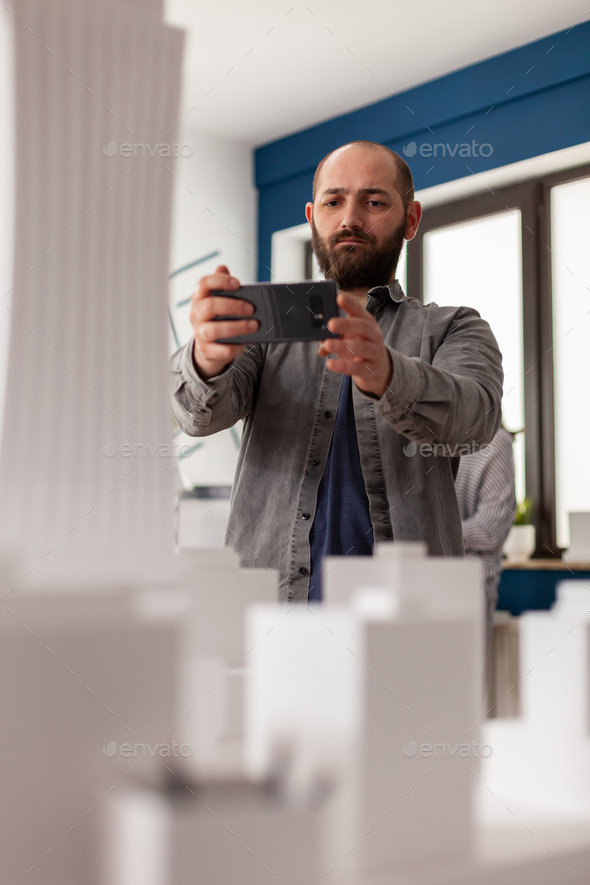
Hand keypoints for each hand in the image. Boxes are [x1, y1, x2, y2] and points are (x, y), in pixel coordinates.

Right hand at [189, 265, 258, 379]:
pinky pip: (221, 350)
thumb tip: (223, 267)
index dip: (220, 281)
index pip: (204, 283)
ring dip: (237, 327)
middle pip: (210, 306)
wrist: (207, 347)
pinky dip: (235, 347)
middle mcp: (196, 314)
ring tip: (254, 325)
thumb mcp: (217, 300)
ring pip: (214, 330)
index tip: (238, 283)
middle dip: (233, 306)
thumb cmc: (216, 319)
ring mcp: (199, 333)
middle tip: (252, 308)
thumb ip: (221, 285)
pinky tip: (245, 343)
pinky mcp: (207, 350)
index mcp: (199, 298)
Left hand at [317, 292, 392, 397]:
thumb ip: (332, 336)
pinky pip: (358, 367)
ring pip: (362, 347)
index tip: (338, 297)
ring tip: (328, 344)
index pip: (358, 310)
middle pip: (363, 327)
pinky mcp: (370, 368)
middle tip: (331, 323)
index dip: (349, 303)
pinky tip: (330, 364)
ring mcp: (374, 352)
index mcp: (366, 321)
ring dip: (343, 346)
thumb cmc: (359, 346)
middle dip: (347, 324)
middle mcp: (373, 334)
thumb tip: (320, 344)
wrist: (378, 369)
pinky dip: (344, 366)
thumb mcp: (348, 337)